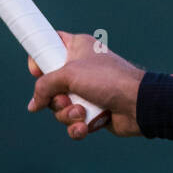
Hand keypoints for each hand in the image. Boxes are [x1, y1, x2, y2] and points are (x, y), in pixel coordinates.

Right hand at [27, 32, 144, 139]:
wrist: (139, 104)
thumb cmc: (107, 80)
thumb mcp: (69, 75)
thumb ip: (44, 86)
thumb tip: (33, 104)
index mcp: (77, 48)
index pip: (49, 45)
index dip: (40, 59)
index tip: (37, 71)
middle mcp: (81, 68)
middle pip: (50, 85)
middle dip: (55, 99)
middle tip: (66, 99)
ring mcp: (87, 91)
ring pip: (61, 107)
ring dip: (67, 114)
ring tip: (82, 113)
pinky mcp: (93, 111)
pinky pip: (74, 122)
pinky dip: (77, 126)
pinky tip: (85, 127)